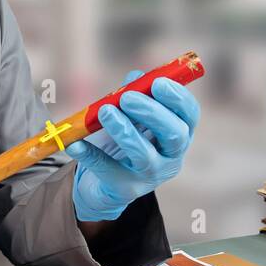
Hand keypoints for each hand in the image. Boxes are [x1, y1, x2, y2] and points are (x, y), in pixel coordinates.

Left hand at [65, 70, 198, 221]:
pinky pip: (108, 170)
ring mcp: (150, 176)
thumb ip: (136, 95)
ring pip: (144, 154)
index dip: (178, 98)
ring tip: (105, 112)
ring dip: (125, 130)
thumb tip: (135, 77)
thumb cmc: (126, 142)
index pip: (189, 115)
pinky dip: (90, 154)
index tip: (158, 83)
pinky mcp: (125, 188)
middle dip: (152, 113)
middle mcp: (171, 157)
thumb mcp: (133, 117)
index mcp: (178, 134)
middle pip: (174, 135)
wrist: (107, 183)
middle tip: (127, 98)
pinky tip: (76, 143)